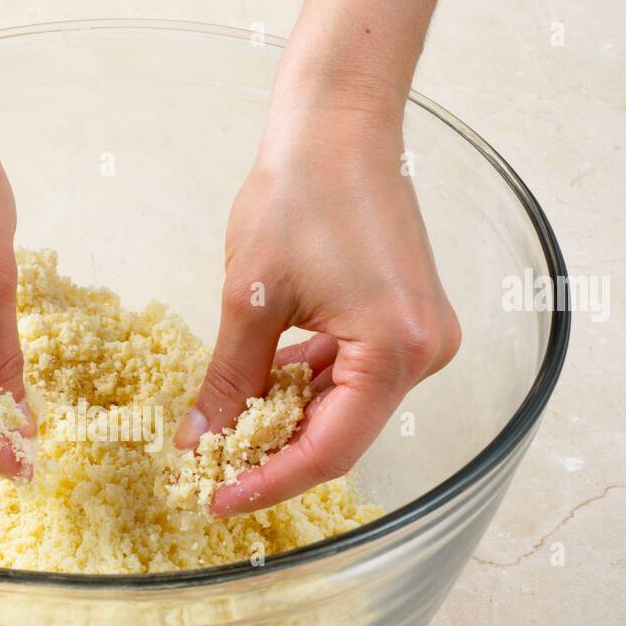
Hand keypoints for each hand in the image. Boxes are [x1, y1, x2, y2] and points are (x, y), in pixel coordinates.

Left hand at [178, 79, 459, 516]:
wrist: (340, 123)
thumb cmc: (297, 194)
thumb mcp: (248, 301)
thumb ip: (228, 382)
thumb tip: (200, 442)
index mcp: (394, 351)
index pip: (328, 451)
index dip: (269, 483)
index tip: (217, 501)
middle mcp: (425, 354)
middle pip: (342, 437)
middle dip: (276, 458)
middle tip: (214, 473)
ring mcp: (424, 338)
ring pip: (348, 410)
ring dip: (290, 423)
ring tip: (228, 433)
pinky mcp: (410, 321)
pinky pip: (357, 377)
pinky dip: (310, 389)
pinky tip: (265, 390)